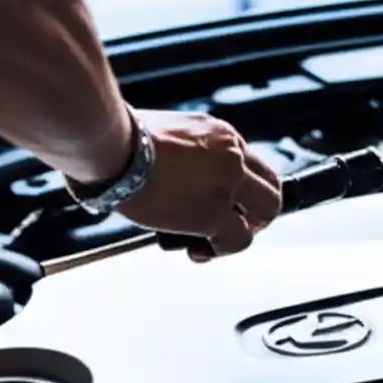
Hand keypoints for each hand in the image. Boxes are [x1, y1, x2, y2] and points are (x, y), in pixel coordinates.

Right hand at [116, 110, 280, 262]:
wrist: (113, 147)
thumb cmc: (121, 139)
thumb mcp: (162, 132)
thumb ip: (178, 152)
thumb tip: (162, 170)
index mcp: (219, 134)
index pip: (248, 163)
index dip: (240, 188)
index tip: (223, 201)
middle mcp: (231, 156)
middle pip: (270, 187)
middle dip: (254, 211)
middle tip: (232, 224)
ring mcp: (226, 185)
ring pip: (265, 213)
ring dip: (243, 230)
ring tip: (215, 242)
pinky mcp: (213, 213)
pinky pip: (238, 239)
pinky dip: (222, 249)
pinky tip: (199, 250)